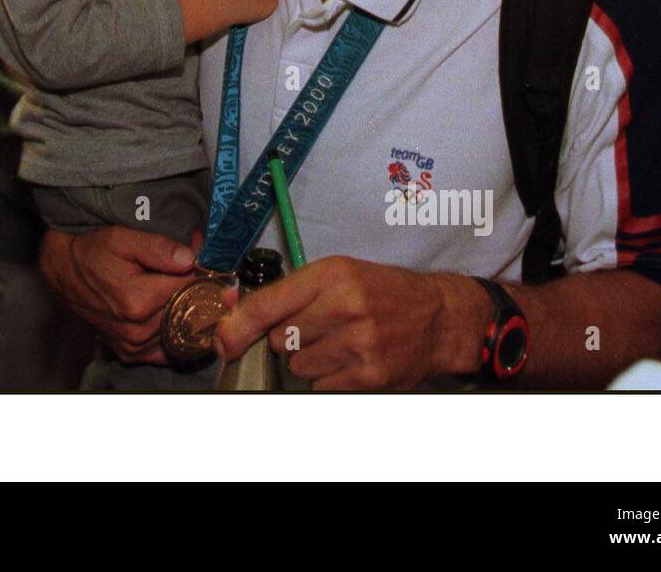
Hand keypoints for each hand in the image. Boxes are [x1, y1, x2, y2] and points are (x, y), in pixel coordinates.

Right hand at [39, 226, 208, 364]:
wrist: (65, 270)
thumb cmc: (93, 251)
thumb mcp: (122, 238)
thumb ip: (158, 247)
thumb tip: (190, 258)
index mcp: (137, 301)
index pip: (189, 288)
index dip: (198, 270)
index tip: (198, 257)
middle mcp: (137, 330)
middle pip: (187, 311)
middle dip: (193, 290)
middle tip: (189, 270)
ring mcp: (133, 345)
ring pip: (180, 330)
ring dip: (184, 310)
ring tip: (173, 287)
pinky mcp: (129, 353)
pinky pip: (166, 349)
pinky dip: (173, 333)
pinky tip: (169, 312)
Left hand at [216, 256, 457, 390]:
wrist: (438, 316)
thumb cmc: (382, 291)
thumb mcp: (336, 274)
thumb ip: (283, 291)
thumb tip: (230, 304)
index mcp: (331, 275)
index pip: (267, 305)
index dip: (236, 327)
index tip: (222, 342)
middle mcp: (344, 306)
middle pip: (280, 340)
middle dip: (288, 338)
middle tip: (316, 328)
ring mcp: (358, 343)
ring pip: (298, 366)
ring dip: (309, 359)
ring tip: (339, 341)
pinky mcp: (370, 375)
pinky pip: (321, 386)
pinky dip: (328, 377)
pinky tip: (350, 358)